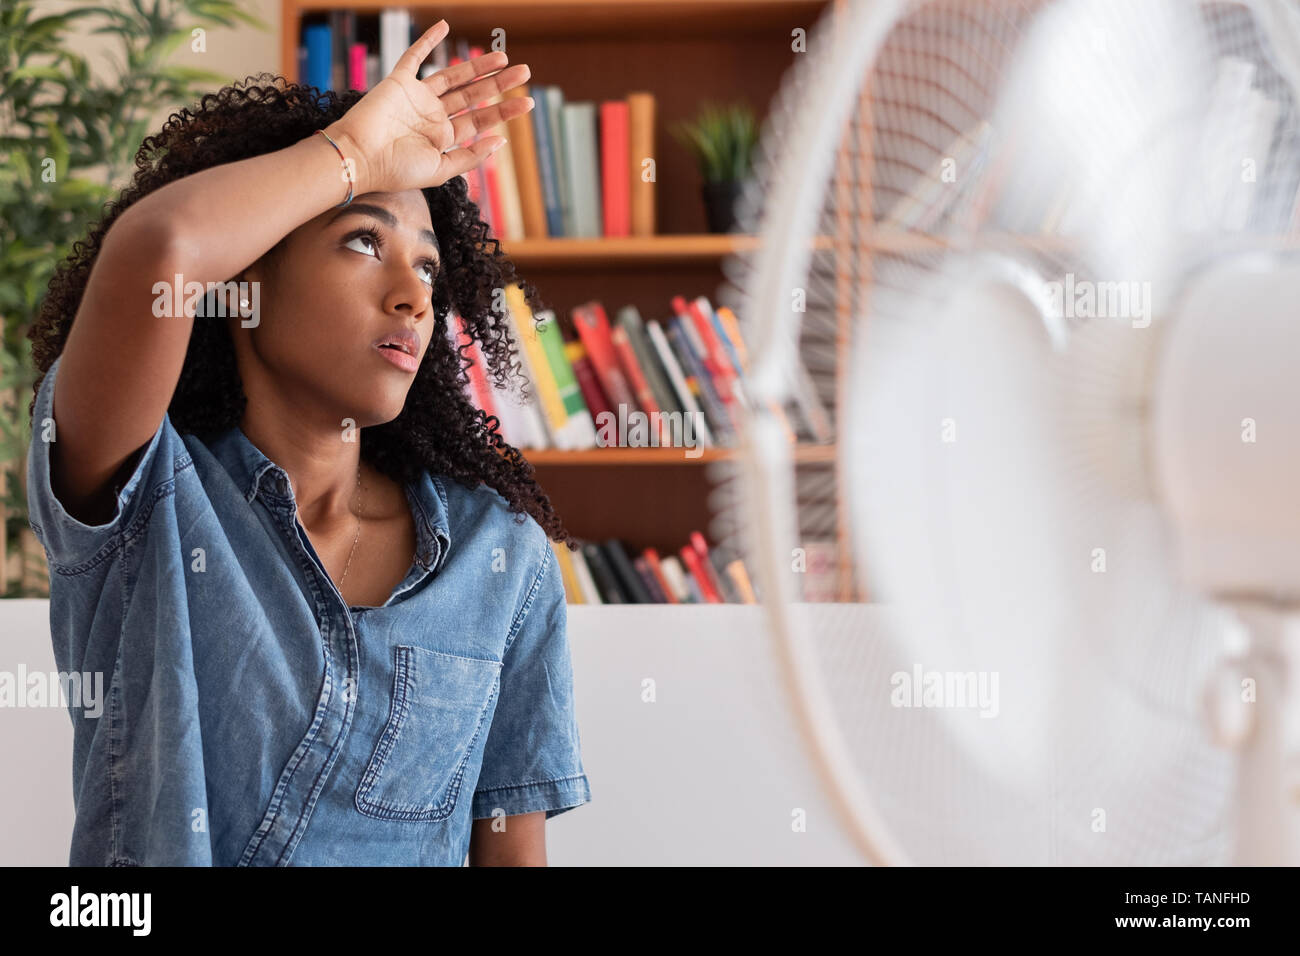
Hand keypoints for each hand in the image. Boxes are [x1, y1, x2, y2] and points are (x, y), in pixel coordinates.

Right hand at [324, 20, 533, 194]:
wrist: (359, 157)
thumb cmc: (396, 170)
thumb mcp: (441, 170)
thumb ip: (470, 156)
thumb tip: (501, 140)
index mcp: (443, 138)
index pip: (479, 120)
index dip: (504, 111)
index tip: (527, 101)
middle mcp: (432, 116)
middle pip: (472, 96)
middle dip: (498, 84)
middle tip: (525, 71)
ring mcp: (417, 98)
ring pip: (454, 76)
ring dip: (477, 66)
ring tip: (503, 58)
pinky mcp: (398, 82)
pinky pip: (414, 56)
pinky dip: (428, 40)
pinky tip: (445, 26)